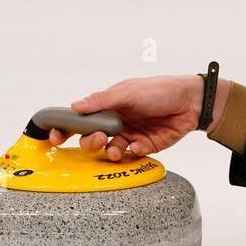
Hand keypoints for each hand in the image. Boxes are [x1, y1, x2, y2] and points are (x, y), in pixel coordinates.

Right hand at [51, 74, 218, 159]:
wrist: (190, 102)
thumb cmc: (159, 90)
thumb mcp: (128, 91)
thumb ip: (101, 101)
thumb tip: (75, 106)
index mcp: (108, 107)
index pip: (81, 119)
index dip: (66, 129)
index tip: (55, 137)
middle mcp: (116, 122)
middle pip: (92, 139)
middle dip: (90, 142)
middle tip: (97, 139)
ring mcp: (130, 135)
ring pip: (111, 150)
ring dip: (110, 151)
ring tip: (116, 148)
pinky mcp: (145, 146)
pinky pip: (133, 155)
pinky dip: (134, 151)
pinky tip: (141, 143)